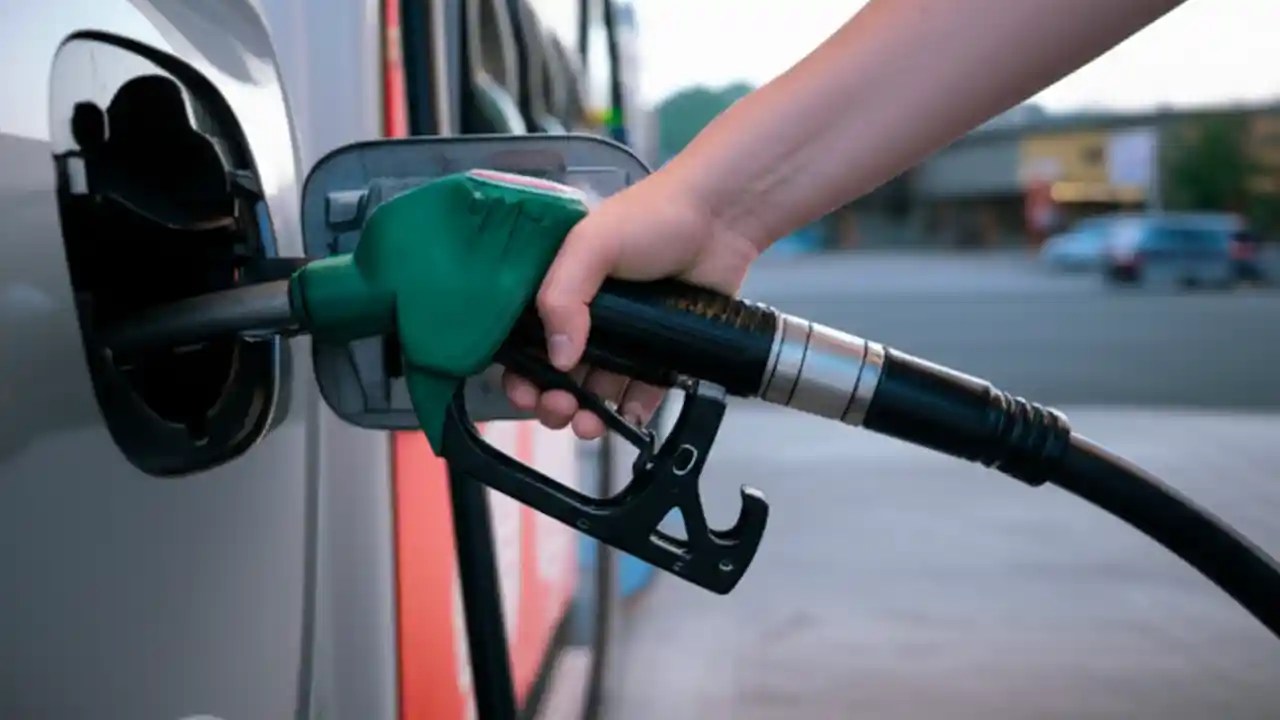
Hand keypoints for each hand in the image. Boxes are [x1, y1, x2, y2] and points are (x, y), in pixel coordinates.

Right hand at [502, 171, 761, 439]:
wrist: (719, 218)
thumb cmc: (650, 217)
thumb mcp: (590, 245)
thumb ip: (562, 297)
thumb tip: (558, 359)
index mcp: (560, 290)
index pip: (525, 341)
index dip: (519, 372)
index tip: (524, 393)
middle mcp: (589, 317)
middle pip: (558, 375)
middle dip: (552, 401)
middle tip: (558, 410)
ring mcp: (627, 337)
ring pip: (597, 390)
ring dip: (588, 415)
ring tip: (589, 425)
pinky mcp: (664, 351)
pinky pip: (643, 390)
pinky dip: (633, 412)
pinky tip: (628, 420)